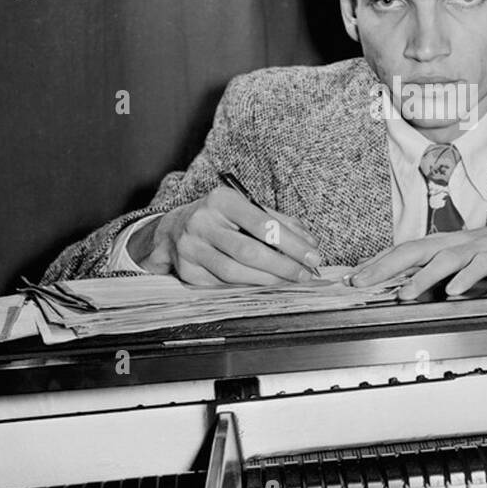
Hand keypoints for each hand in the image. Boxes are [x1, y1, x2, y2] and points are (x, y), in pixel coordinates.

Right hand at [129, 187, 321, 285]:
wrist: (174, 230)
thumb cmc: (221, 218)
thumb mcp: (247, 209)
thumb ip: (279, 222)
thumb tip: (310, 244)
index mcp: (222, 201)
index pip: (262, 223)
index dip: (291, 243)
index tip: (312, 256)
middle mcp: (202, 223)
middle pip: (248, 251)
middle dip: (282, 266)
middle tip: (304, 274)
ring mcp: (191, 249)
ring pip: (234, 273)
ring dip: (267, 281)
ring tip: (288, 281)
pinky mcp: (187, 272)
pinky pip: (223, 285)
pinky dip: (247, 286)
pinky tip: (263, 285)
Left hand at [350, 208, 486, 300]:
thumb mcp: (465, 262)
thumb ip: (440, 273)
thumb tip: (407, 289)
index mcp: (443, 244)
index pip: (402, 251)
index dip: (376, 263)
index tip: (352, 278)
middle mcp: (455, 242)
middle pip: (413, 251)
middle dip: (383, 267)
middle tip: (359, 283)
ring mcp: (477, 247)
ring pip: (444, 258)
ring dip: (422, 277)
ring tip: (402, 294)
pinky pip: (480, 264)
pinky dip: (466, 277)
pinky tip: (454, 291)